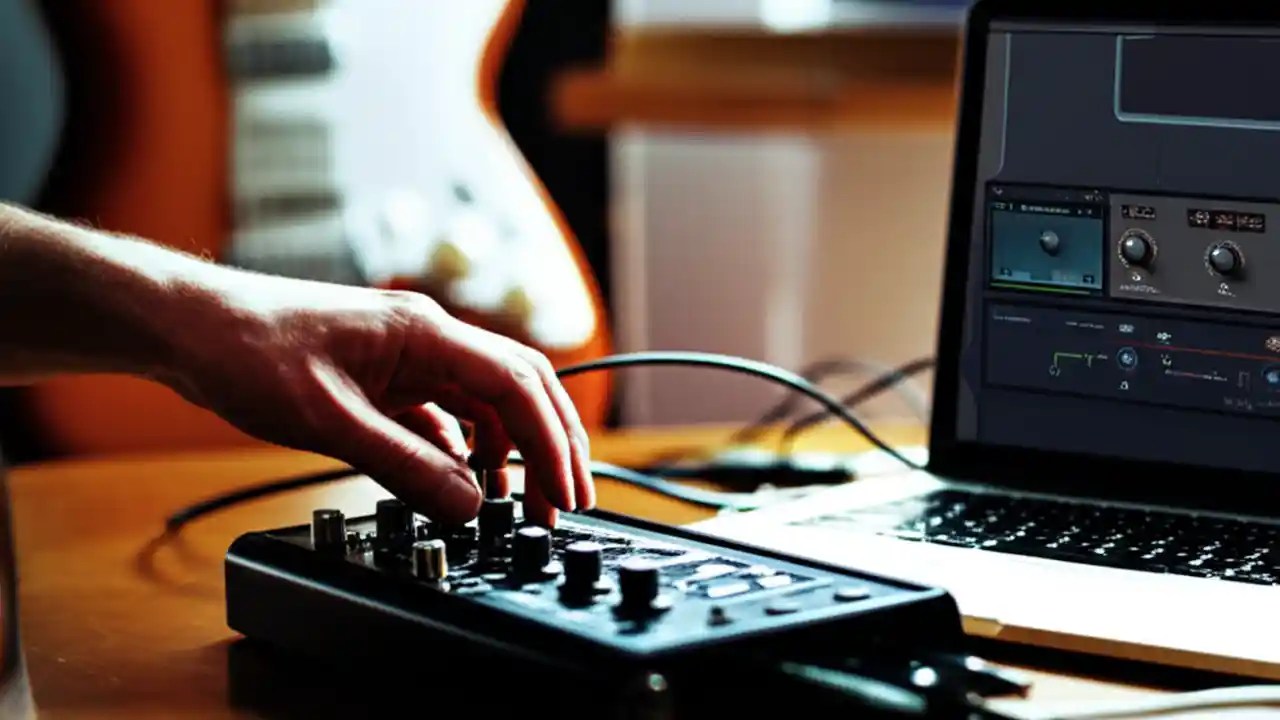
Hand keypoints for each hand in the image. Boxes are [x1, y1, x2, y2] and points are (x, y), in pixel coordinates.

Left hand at [166, 275, 593, 526]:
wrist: (192, 328)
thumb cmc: (247, 350)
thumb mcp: (328, 420)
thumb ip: (404, 464)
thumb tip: (469, 504)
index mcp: (423, 332)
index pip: (516, 383)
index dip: (551, 440)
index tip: (563, 490)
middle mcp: (427, 339)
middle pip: (518, 390)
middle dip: (550, 446)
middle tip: (564, 502)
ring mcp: (409, 359)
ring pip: (486, 405)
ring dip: (511, 452)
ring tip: (520, 502)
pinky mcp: (388, 380)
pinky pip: (446, 417)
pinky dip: (465, 452)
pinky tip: (464, 483)